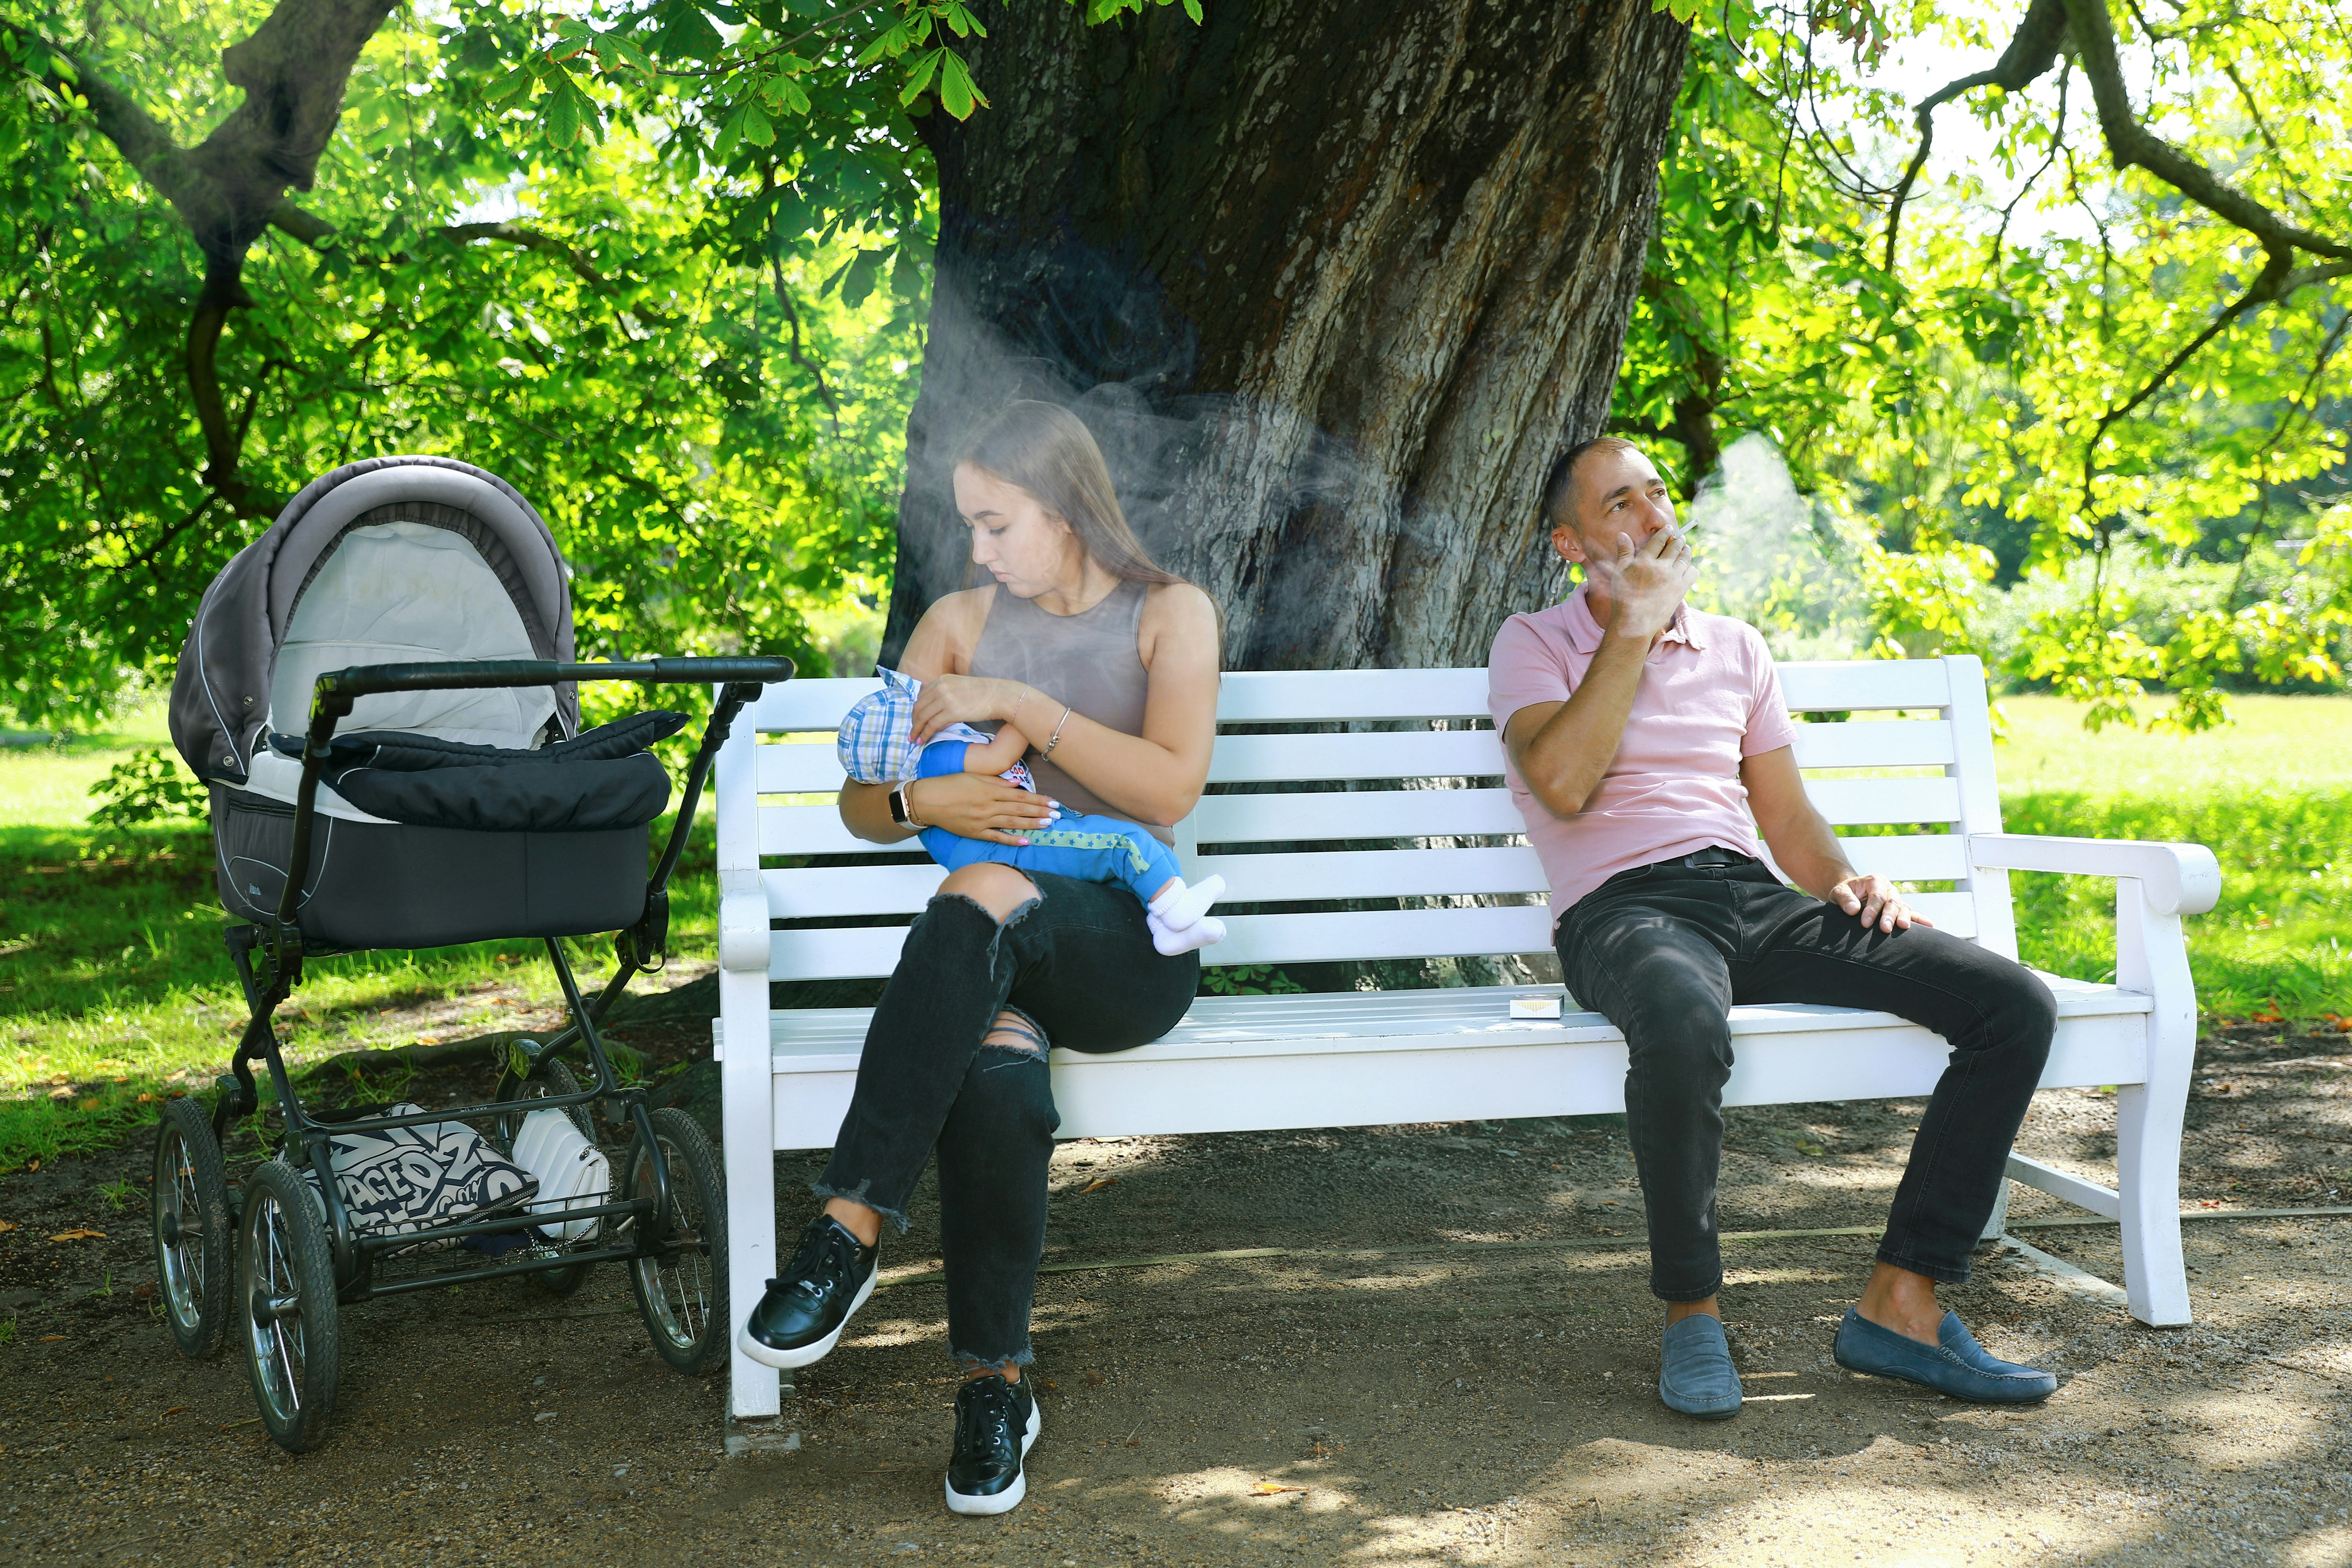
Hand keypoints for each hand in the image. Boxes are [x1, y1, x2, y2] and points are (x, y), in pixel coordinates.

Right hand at [905, 770, 1059, 846]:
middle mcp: (989, 805)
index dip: (1038, 799)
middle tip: (1057, 814)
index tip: (1052, 801)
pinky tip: (1025, 842)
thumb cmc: (950, 785)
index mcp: (990, 790)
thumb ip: (997, 781)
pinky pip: (996, 837)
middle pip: (1020, 808)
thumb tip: (1017, 783)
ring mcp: (982, 820)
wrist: (928, 800)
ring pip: (1012, 822)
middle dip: (1040, 811)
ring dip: (1031, 824)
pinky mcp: (975, 832)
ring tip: (1048, 825)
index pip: (1020, 795)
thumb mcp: (974, 777)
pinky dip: (1011, 839)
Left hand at [911, 674, 1025, 743]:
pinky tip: (922, 741)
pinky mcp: (951, 711)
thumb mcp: (960, 687)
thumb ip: (947, 694)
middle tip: (912, 732)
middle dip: (913, 721)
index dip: (916, 710)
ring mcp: (945, 699)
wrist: (1000, 696)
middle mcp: (940, 687)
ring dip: (916, 730)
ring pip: (922, 716)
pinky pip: (932, 725)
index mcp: (942, 680)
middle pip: (918, 706)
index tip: (915, 720)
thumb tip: (937, 712)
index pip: (921, 696)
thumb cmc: (985, 694)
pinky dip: (925, 734)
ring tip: (914, 740)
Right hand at [1587, 521, 1695, 641]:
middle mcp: (1660, 567)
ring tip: (1684, 549)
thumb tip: (1622, 534)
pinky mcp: (1680, 590)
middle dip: (1677, 539)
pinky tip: (1686, 567)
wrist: (1634, 623)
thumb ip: (1624, 552)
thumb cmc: (1623, 598)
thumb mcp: (1619, 573)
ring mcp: (1672, 578)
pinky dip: (1691, 568)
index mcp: (1644, 561)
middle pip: (1674, 546)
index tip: (1669, 529)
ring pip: (1685, 557)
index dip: (1665, 532)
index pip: (1659, 540)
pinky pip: (1692, 572)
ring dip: (1685, 550)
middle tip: (1678, 538)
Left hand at [1830, 873, 1930, 932]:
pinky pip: (1912, 913)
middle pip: (1892, 902)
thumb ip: (1844, 898)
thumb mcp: (1839, 891)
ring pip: (1903, 907)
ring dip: (1904, 918)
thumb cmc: (1845, 893)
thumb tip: (1852, 910)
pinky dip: (1920, 919)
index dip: (1872, 909)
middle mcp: (1889, 889)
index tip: (1864, 923)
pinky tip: (1929, 926)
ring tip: (1903, 927)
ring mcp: (1896, 899)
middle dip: (1889, 916)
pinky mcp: (1899, 909)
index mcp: (1875, 881)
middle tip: (1884, 929)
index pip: (1877, 895)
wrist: (1850, 894)